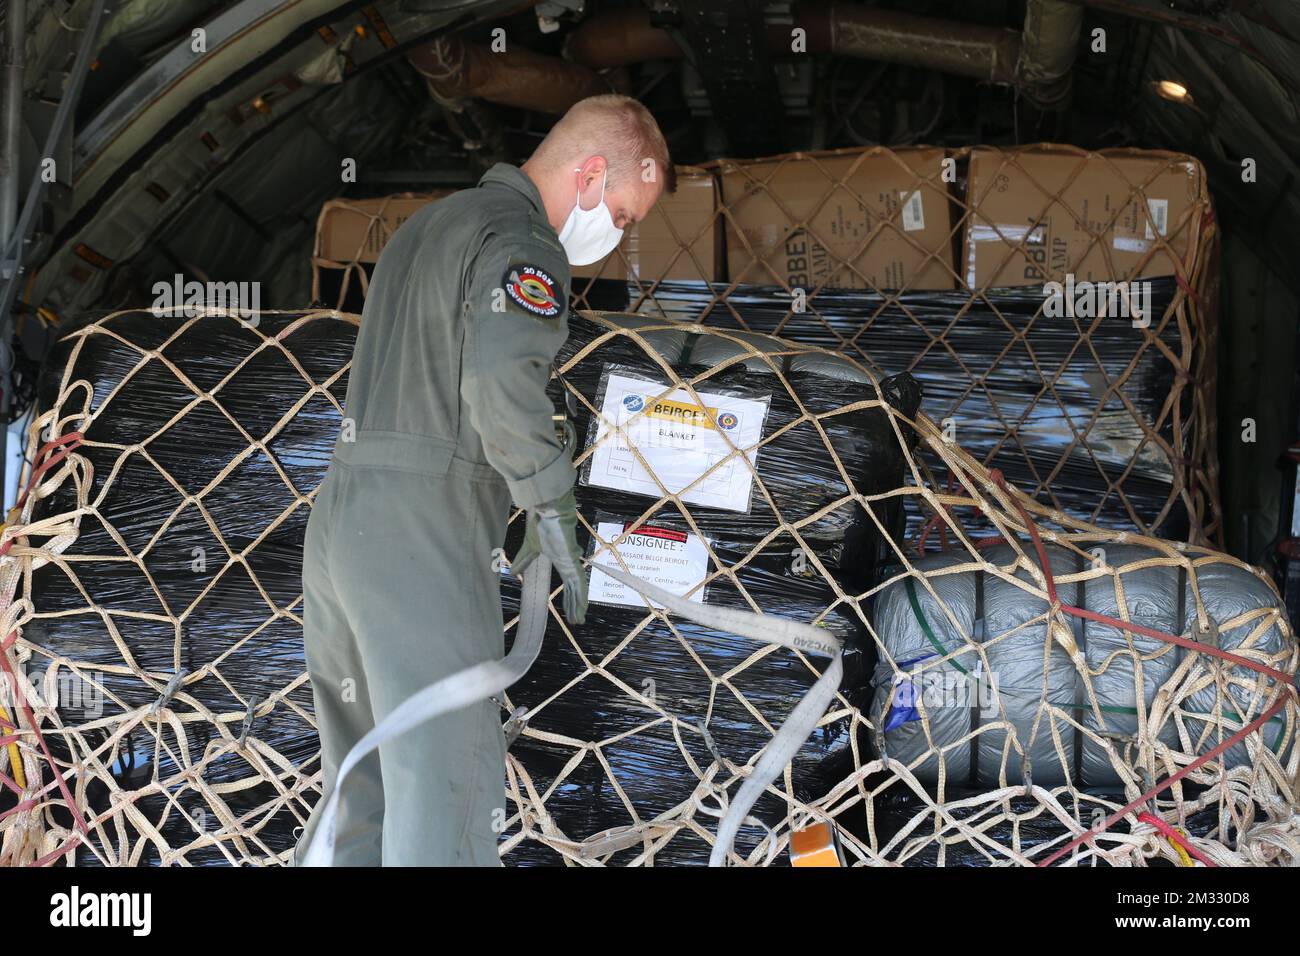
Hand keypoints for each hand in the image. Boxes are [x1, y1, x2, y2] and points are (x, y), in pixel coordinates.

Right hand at [511, 489, 587, 624]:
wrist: (546, 511)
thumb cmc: (540, 525)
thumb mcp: (529, 548)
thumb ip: (524, 560)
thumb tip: (513, 573)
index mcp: (561, 561)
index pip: (568, 584)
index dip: (569, 598)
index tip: (570, 610)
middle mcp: (569, 563)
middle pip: (574, 590)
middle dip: (574, 605)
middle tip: (576, 621)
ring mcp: (572, 562)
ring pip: (578, 590)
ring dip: (578, 606)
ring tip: (579, 621)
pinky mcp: (573, 561)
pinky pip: (580, 583)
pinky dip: (581, 597)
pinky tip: (583, 609)